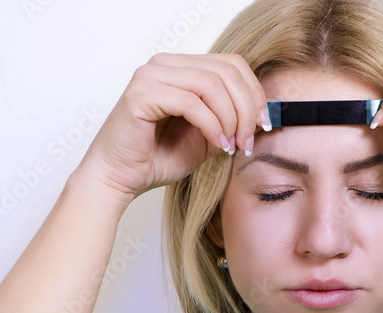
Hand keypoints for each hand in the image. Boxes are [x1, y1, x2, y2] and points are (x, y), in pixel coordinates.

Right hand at [72, 53, 267, 206]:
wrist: (119, 179)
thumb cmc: (155, 159)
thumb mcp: (205, 138)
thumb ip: (229, 121)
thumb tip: (260, 116)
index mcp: (180, 68)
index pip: (231, 64)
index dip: (254, 94)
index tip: (263, 125)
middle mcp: (164, 64)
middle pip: (226, 71)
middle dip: (247, 108)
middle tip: (249, 140)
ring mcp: (150, 75)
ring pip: (212, 84)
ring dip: (231, 118)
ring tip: (232, 145)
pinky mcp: (141, 94)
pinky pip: (192, 103)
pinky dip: (212, 126)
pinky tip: (217, 145)